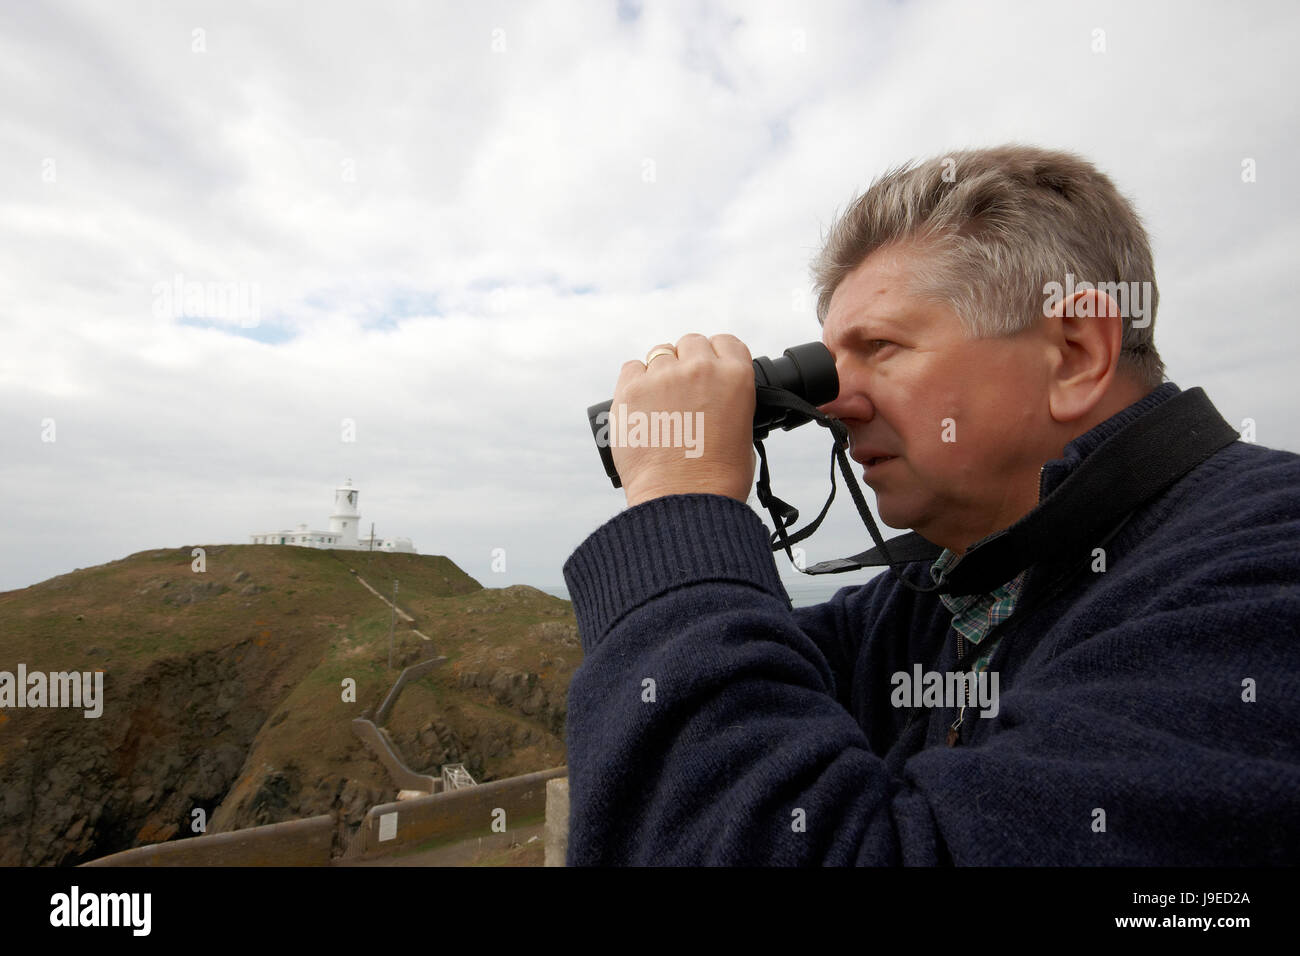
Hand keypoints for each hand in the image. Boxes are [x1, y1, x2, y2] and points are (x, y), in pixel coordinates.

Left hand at [610, 333, 756, 507]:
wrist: (683, 500)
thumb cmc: (718, 480)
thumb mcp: (744, 434)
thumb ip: (732, 405)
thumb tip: (717, 402)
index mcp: (736, 377)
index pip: (726, 343)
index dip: (716, 356)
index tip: (710, 369)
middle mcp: (700, 368)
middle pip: (691, 343)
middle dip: (688, 361)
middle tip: (684, 390)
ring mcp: (663, 377)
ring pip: (659, 354)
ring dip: (661, 372)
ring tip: (661, 403)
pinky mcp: (631, 390)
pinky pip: (631, 368)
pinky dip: (635, 381)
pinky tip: (641, 405)